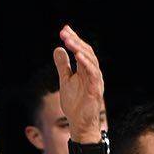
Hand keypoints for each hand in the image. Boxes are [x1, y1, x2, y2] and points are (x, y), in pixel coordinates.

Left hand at [53, 25, 103, 140]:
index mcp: (86, 70)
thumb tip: (58, 48)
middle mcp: (93, 73)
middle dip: (75, 41)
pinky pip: (92, 74)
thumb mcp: (65, 80)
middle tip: (64, 32)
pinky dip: (86, 63)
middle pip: (87, 52)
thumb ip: (63, 65)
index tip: (64, 29)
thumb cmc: (75, 103)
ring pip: (91, 61)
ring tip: (69, 40)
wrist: (79, 123)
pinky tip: (78, 55)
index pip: (82, 50)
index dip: (74, 39)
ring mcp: (95, 81)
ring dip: (79, 49)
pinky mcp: (95, 90)